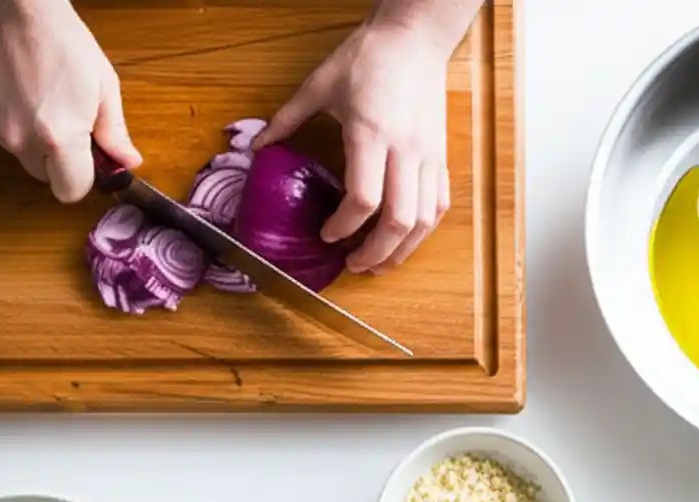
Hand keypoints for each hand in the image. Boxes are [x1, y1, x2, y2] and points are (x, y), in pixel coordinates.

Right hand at [0, 0, 140, 202]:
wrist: (12, 8)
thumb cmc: (63, 42)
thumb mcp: (103, 86)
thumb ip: (115, 132)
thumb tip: (127, 163)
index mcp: (59, 137)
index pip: (70, 191)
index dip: (81, 180)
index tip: (86, 162)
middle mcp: (20, 140)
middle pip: (44, 175)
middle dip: (57, 159)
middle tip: (65, 122)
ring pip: (18, 154)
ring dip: (30, 138)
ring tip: (37, 98)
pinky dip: (5, 122)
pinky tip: (13, 92)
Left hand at [251, 19, 454, 273]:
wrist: (414, 38)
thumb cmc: (367, 58)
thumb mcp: (318, 84)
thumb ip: (287, 119)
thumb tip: (257, 147)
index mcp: (371, 133)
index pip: (363, 199)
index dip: (343, 226)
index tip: (325, 234)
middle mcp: (405, 150)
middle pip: (398, 221)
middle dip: (375, 252)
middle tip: (352, 265)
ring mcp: (428, 156)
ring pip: (424, 220)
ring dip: (401, 250)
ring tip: (379, 263)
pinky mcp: (441, 156)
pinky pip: (439, 204)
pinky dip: (423, 229)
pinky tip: (404, 239)